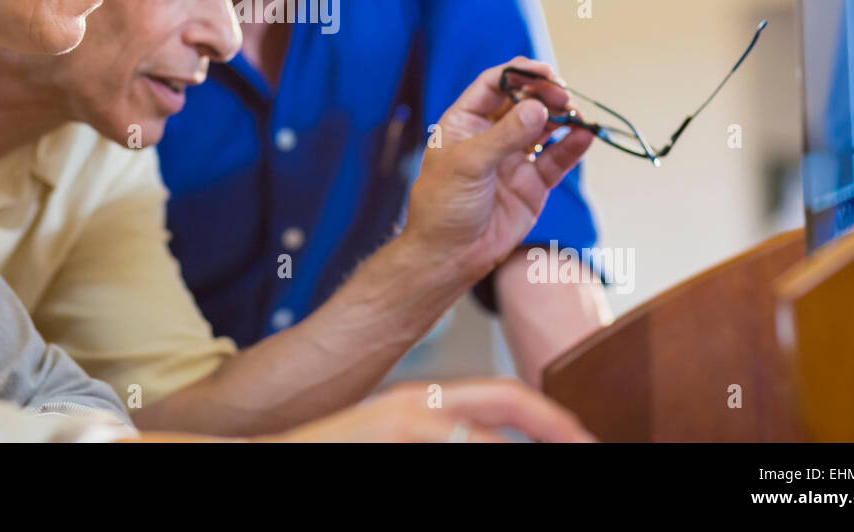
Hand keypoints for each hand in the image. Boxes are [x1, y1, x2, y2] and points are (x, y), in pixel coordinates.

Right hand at [268, 378, 595, 441]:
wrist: (262, 452)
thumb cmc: (333, 450)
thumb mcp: (392, 434)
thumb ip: (440, 435)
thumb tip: (482, 441)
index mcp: (424, 400)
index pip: (506, 397)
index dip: (553, 417)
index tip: (587, 438)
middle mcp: (420, 403)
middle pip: (508, 403)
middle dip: (556, 427)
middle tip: (591, 446)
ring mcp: (404, 422)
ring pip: (485, 437)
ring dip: (514, 453)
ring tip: (561, 448)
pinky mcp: (390, 434)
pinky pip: (458, 443)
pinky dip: (485, 451)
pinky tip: (495, 455)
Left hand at [403, 57, 593, 273]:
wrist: (450, 256)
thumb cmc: (444, 206)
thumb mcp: (468, 164)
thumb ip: (504, 136)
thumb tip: (537, 107)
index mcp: (465, 122)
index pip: (495, 85)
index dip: (520, 73)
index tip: (546, 72)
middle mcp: (491, 135)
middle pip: (524, 101)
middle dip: (546, 94)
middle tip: (564, 96)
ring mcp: (514, 158)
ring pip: (544, 127)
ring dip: (562, 117)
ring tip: (577, 114)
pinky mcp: (533, 183)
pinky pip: (557, 158)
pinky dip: (573, 145)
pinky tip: (585, 135)